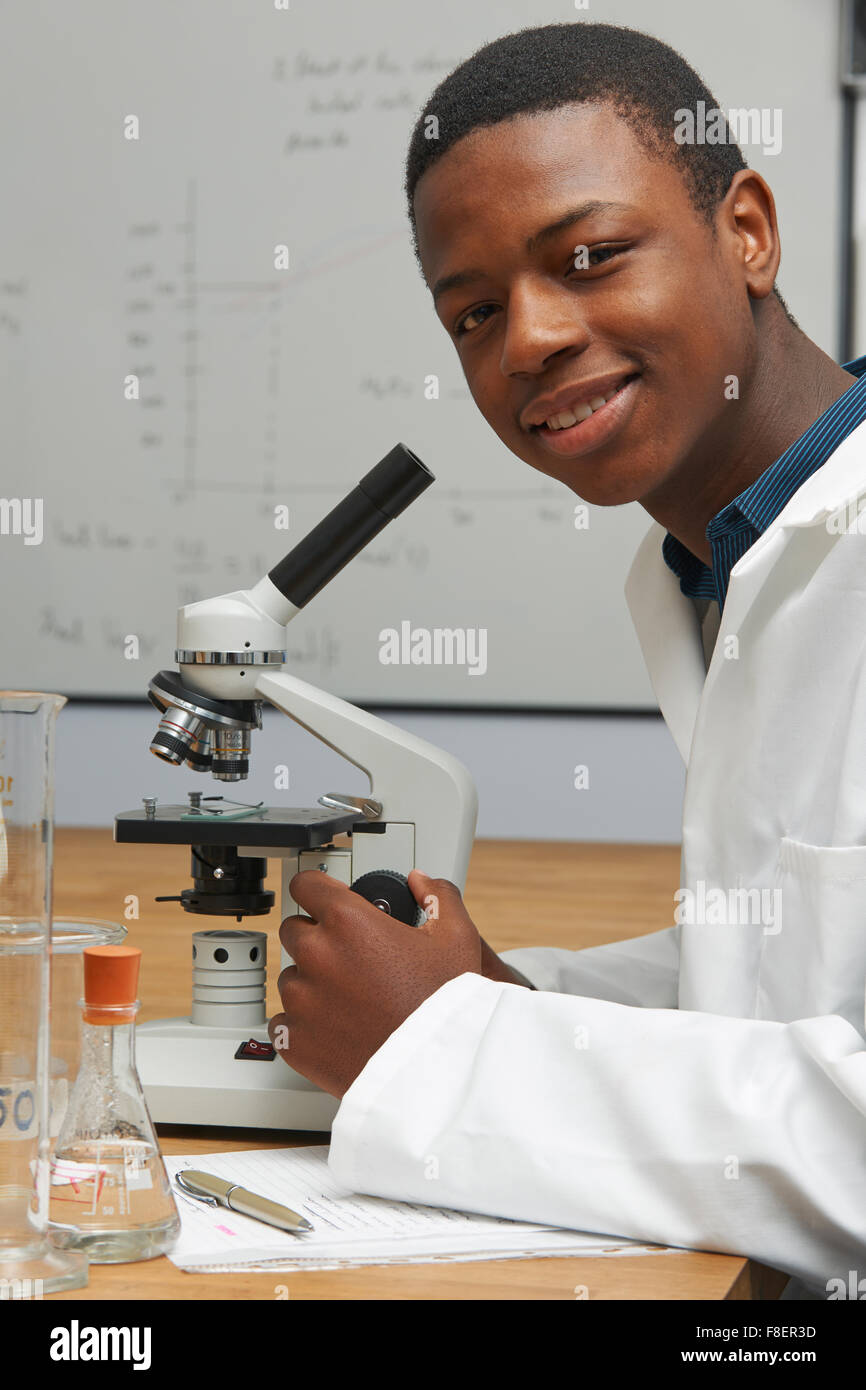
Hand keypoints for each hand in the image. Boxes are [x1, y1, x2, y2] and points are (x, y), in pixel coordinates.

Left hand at [268, 868, 483, 1098]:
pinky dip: (304, 1024)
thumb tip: (420, 882)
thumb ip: (437, 897)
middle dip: (317, 938)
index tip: (325, 900)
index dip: (319, 890)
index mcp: (348, 921)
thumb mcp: (457, 938)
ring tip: (350, 999)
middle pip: (294, 930)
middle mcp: (317, 955)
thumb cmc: (444, 1007)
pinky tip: (337, 1028)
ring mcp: (302, 1000)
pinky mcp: (294, 1041)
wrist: (435, 1073)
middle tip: (351, 958)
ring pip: (290, 978)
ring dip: (311, 982)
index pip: (305, 884)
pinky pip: (284, 1022)